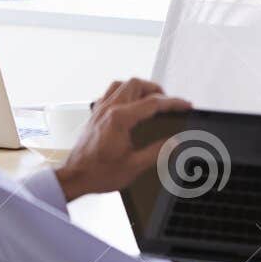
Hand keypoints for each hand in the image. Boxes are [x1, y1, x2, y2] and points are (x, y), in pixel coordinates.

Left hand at [56, 78, 191, 200]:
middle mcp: (109, 109)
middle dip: (156, 90)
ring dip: (139, 88)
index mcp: (120, 119)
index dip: (173, 103)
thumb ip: (157, 152)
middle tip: (169, 103)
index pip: (152, 103)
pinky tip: (130, 103)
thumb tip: (174, 142)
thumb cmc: (98, 173)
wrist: (74, 178)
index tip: (186, 105)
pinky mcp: (95, 114)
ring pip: (122, 84)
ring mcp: (100, 109)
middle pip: (136, 84)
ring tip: (151, 99)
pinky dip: (124, 92)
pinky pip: (110, 92)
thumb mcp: (134, 166)